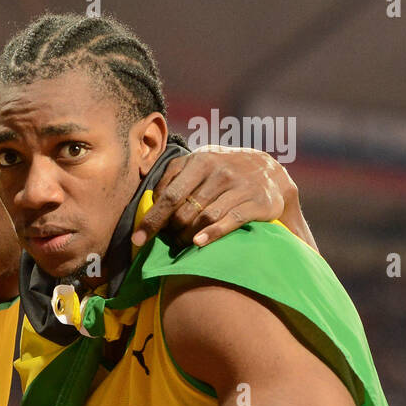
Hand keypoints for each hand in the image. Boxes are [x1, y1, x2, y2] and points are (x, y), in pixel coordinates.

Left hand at [136, 145, 291, 248]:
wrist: (267, 168)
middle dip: (171, 231)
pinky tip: (198, 243)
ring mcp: (240, 186)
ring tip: (181, 244)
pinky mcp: (258, 201)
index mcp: (199, 161)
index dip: (152, 219)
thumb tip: (149, 201)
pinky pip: (232, 220)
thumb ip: (172, 177)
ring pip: (205, 217)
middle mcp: (220, 171)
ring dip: (188, 236)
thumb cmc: (220, 170)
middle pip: (185, 210)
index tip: (138, 240)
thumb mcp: (196, 164)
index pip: (169, 196)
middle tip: (168, 241)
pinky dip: (213, 233)